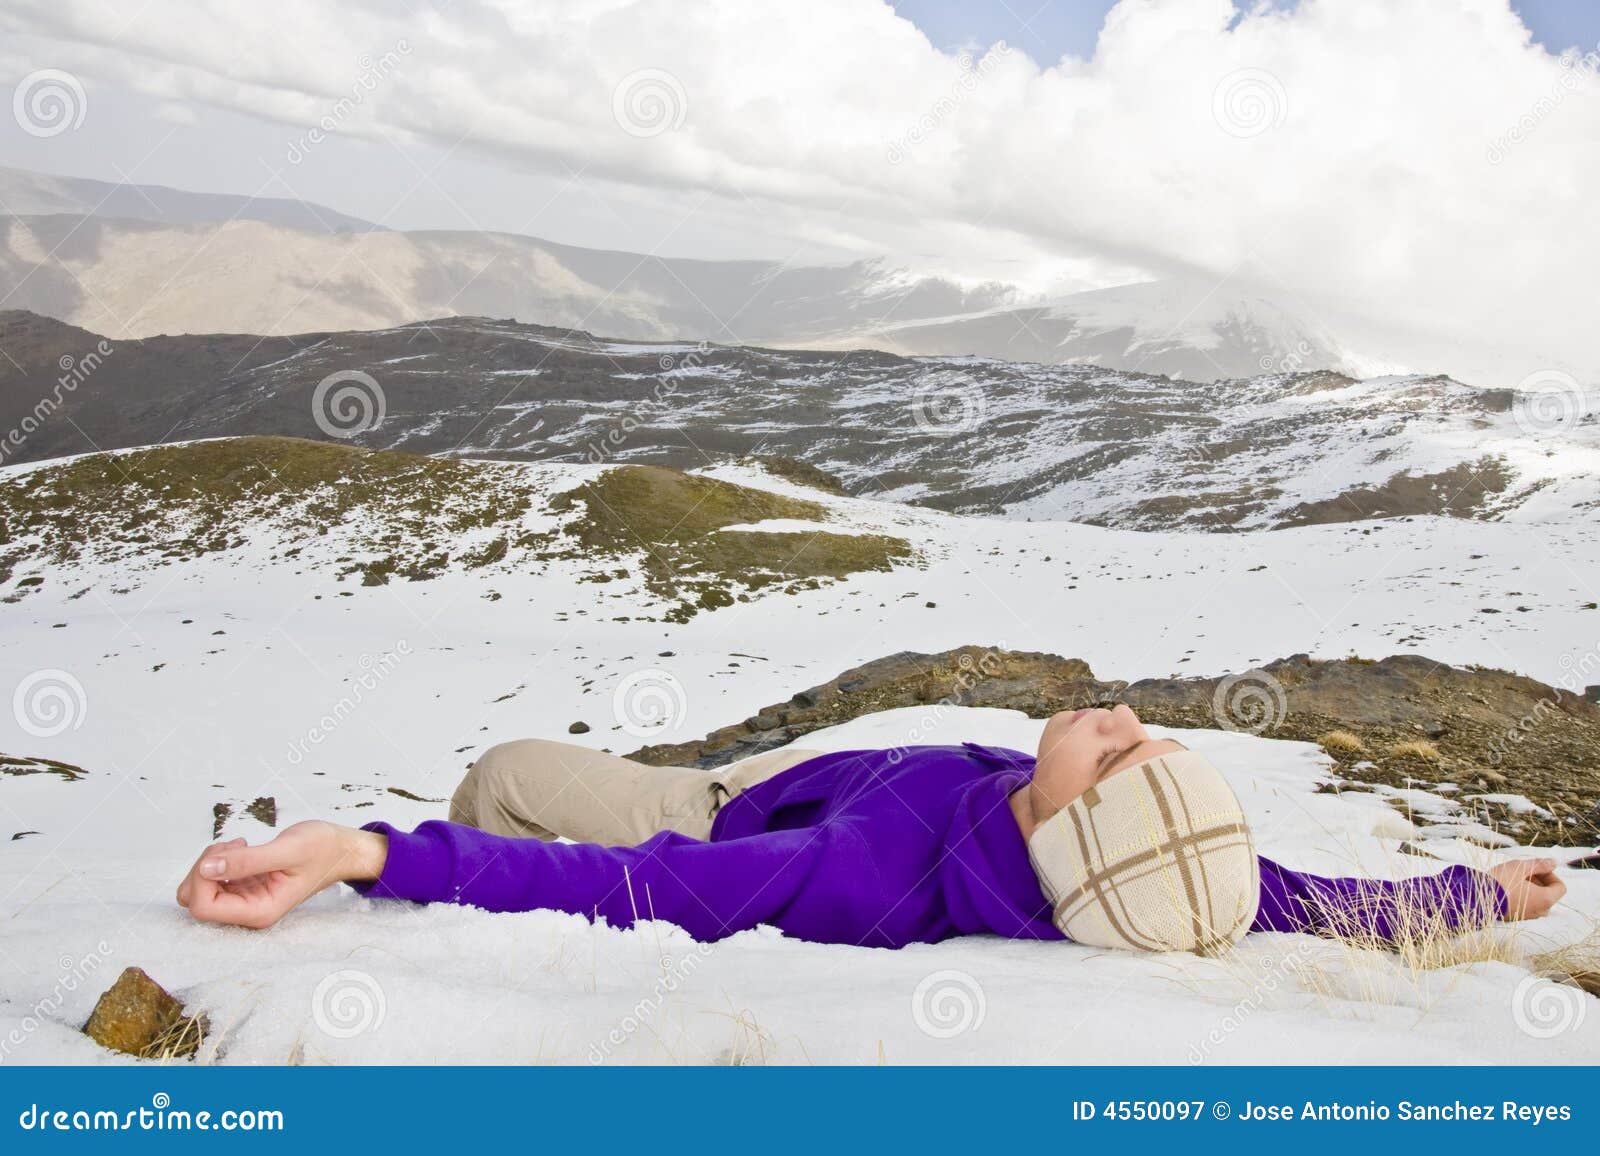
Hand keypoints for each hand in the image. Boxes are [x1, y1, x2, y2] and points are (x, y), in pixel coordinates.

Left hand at [176, 820, 386, 929]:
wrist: (342, 850)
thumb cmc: (323, 850)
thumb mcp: (288, 850)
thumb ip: (247, 861)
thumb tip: (206, 867)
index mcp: (259, 911)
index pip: (203, 907)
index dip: (203, 877)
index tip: (228, 852)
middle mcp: (248, 912)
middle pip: (194, 898)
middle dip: (204, 867)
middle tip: (235, 846)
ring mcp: (244, 901)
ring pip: (198, 888)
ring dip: (210, 862)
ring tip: (239, 846)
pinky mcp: (243, 888)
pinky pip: (211, 879)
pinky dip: (218, 860)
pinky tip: (242, 849)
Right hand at [1488, 857, 1565, 920]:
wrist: (1478, 899)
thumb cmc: (1501, 882)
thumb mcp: (1520, 867)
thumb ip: (1539, 864)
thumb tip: (1553, 862)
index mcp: (1546, 899)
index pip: (1560, 887)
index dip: (1551, 875)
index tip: (1536, 869)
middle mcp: (1540, 910)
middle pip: (1548, 894)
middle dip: (1539, 881)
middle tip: (1522, 871)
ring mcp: (1528, 916)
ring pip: (1537, 900)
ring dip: (1530, 888)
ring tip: (1513, 879)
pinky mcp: (1516, 918)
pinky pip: (1526, 906)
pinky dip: (1522, 897)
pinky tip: (1507, 888)